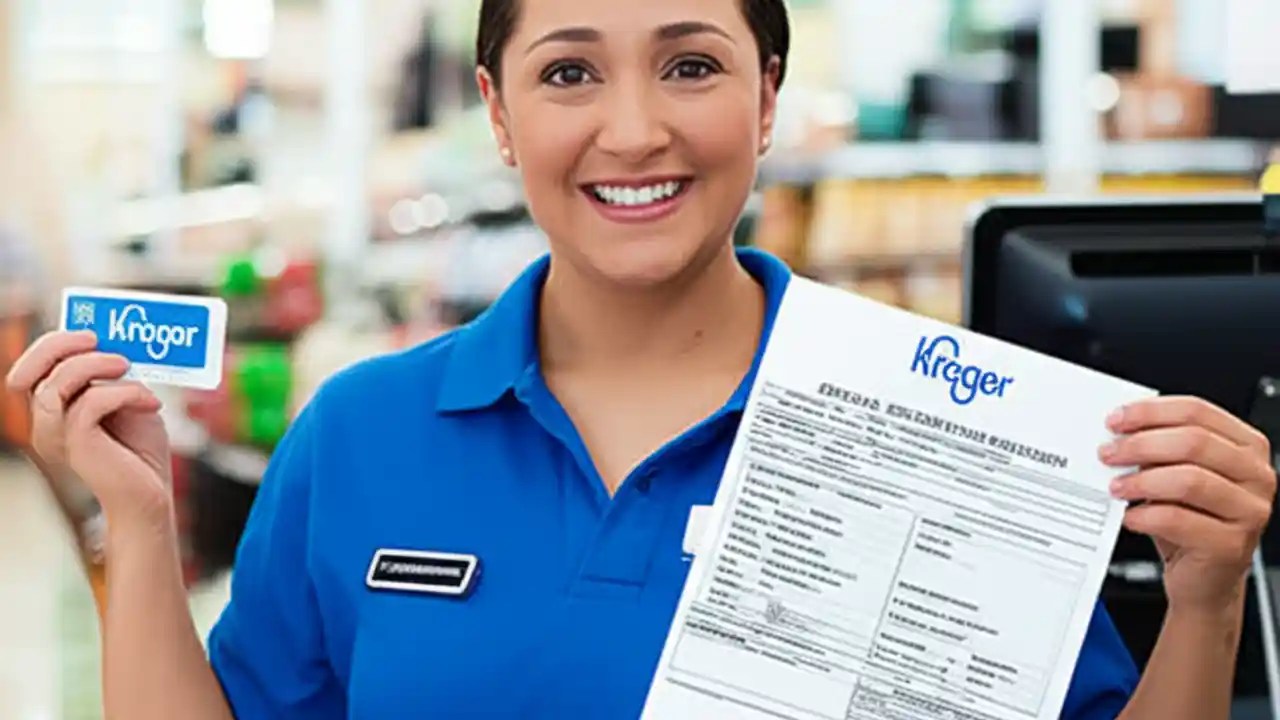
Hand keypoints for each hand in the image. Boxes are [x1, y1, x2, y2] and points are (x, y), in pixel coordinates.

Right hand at [5, 331, 173, 531]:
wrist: (153, 493)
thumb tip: (113, 341)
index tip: (91, 334)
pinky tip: (150, 403)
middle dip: (59, 345)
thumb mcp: (126, 401)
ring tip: (127, 367)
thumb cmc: (140, 450)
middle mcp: (46, 425)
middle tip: (97, 339)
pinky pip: (91, 403)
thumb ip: (112, 376)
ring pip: (56, 385)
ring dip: (95, 366)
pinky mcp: (78, 446)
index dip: (51, 345)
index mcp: (53, 412)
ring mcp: (58, 437)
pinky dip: (125, 392)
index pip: (29, 370)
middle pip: (29, 373)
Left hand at [1103, 396, 1275, 612]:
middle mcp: (1256, 475)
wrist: (1204, 578)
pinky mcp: (1232, 545)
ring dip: (1142, 480)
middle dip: (1141, 444)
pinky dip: (1146, 515)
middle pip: (1194, 442)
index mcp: (1246, 446)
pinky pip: (1179, 520)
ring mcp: (1249, 511)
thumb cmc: (1189, 520)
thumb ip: (1158, 450)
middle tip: (1108, 453)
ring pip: (1189, 480)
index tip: (1116, 419)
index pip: (1198, 411)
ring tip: (1116, 486)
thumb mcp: (1175, 475)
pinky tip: (1130, 516)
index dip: (1151, 412)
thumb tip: (1118, 432)